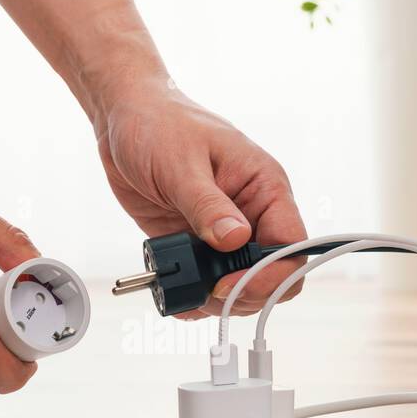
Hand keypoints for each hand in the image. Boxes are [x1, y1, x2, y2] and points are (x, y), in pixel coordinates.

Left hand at [95, 79, 307, 317]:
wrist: (126, 118)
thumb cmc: (160, 125)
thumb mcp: (181, 164)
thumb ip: (207, 206)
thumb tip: (235, 240)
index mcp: (265, 188)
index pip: (291, 245)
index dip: (270, 273)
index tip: (231, 283)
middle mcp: (252, 214)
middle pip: (271, 274)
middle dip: (242, 292)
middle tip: (207, 293)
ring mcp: (225, 233)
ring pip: (240, 285)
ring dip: (216, 299)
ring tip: (186, 294)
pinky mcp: (197, 244)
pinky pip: (206, 282)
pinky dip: (193, 295)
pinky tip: (175, 296)